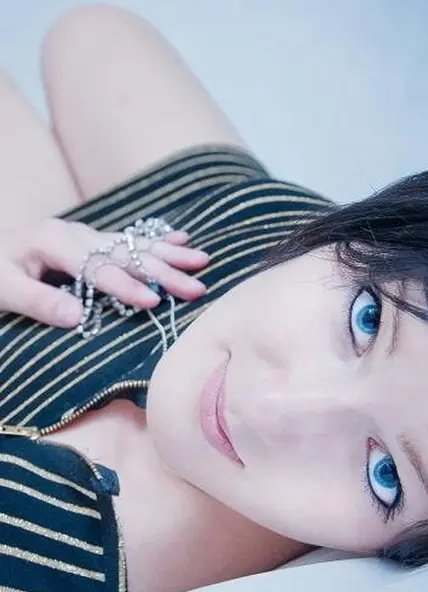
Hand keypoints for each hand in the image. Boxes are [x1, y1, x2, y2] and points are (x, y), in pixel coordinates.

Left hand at [0, 217, 208, 326]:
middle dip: (164, 271)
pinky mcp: (93, 241)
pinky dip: (159, 240)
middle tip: (197, 286)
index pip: (98, 268)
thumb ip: (39, 302)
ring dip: (171, 254)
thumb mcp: (3, 289)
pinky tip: (182, 237)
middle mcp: (78, 234)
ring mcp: (88, 235)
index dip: (126, 286)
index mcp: (55, 242)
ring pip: (136, 245)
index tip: (152, 303)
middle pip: (127, 254)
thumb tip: (78, 318)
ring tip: (202, 259)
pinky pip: (131, 240)